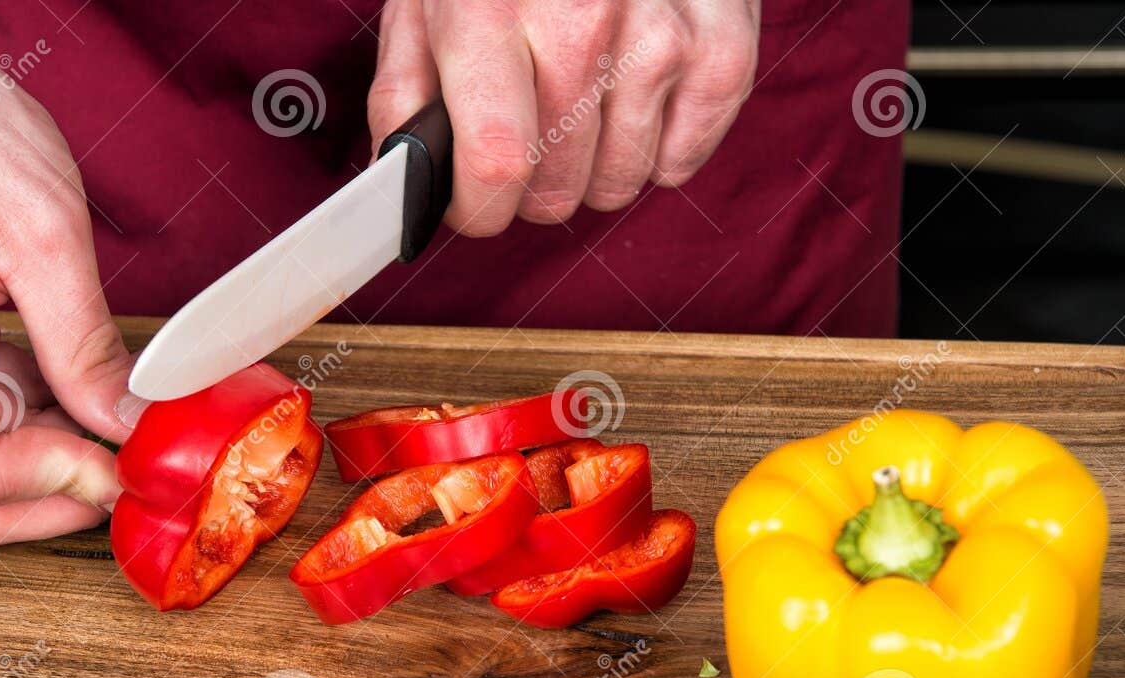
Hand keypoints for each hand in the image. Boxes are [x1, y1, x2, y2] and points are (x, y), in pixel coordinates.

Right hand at [0, 0, 138, 548]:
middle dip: (53, 502)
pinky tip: (56, 395)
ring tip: (97, 422)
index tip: (130, 462)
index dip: (67, 482)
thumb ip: (86, 341)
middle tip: (126, 467)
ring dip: (33, 475)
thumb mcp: (42, 225)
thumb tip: (127, 420)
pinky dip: (8, 439)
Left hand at [368, 0, 759, 234]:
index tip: (477, 201)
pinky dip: (655, 151)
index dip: (479, 209)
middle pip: (557, 188)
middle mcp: (581, 19)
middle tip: (532, 139)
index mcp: (490, 10)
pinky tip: (634, 100)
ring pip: (618, 184)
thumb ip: (405, 95)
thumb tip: (403, 185)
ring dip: (595, 168)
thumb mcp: (429, 3)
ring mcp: (661, 34)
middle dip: (534, 188)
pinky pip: (679, 165)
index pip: (495, 165)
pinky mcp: (721, 48)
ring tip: (585, 107)